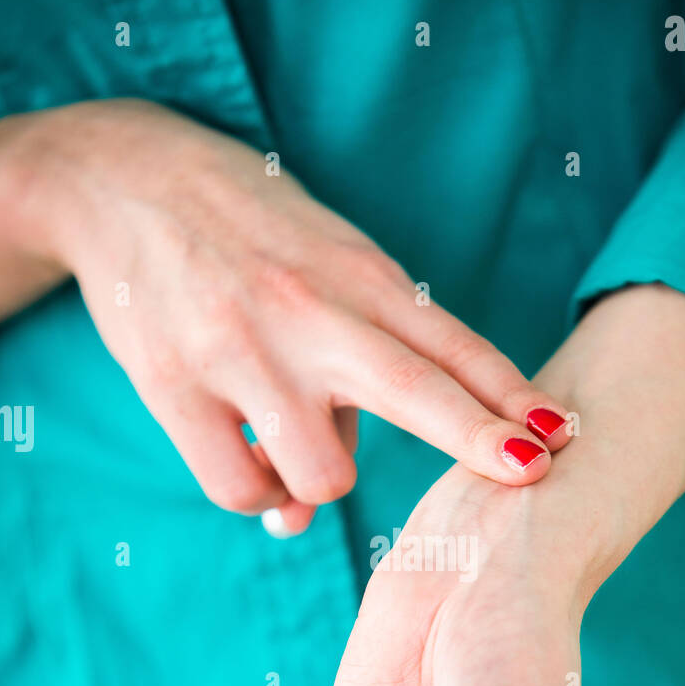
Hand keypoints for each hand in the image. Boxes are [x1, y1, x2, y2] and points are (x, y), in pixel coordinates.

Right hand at [0, 101, 571, 531]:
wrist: (122, 181)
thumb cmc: (248, 239)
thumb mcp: (322, 272)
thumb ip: (352, 373)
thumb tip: (319, 504)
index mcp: (357, 277)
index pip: (450, 343)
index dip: (509, 394)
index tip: (561, 432)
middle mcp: (306, 311)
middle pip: (411, 388)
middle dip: (477, 436)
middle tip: (529, 471)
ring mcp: (239, 350)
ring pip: (320, 473)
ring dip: (318, 485)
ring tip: (290, 457)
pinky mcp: (174, 385)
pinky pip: (240, 487)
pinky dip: (258, 494)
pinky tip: (252, 466)